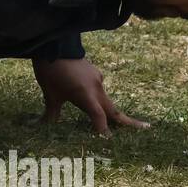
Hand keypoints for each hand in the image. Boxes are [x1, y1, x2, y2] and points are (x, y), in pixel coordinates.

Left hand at [32, 57, 149, 136]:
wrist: (54, 46)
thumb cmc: (51, 72)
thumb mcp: (50, 95)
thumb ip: (51, 113)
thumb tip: (41, 127)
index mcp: (86, 95)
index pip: (99, 117)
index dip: (103, 130)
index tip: (108, 140)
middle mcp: (96, 88)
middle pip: (113, 109)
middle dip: (128, 121)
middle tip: (146, 128)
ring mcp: (97, 79)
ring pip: (106, 99)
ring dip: (108, 110)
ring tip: (113, 121)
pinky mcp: (95, 73)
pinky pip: (99, 89)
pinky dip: (97, 97)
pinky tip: (88, 97)